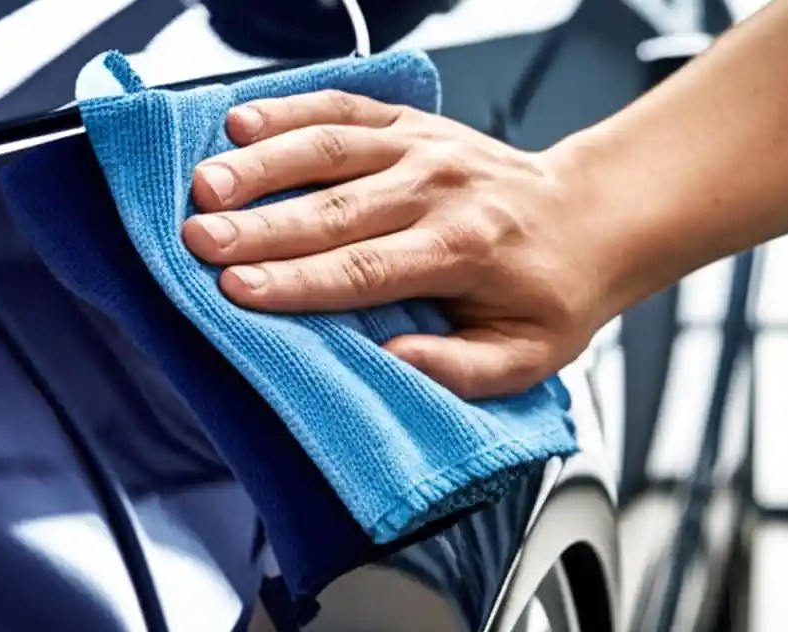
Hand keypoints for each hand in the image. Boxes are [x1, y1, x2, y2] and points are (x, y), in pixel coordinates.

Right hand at [181, 90, 616, 398]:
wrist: (590, 215)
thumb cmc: (551, 293)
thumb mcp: (529, 354)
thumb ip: (463, 369)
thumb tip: (393, 362)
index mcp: (465, 250)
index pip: (365, 269)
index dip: (298, 281)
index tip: (238, 291)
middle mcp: (439, 189)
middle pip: (335, 209)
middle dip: (259, 226)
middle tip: (197, 239)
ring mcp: (423, 146)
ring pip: (331, 149)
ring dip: (262, 164)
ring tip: (205, 181)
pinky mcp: (411, 123)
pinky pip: (344, 107)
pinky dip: (291, 109)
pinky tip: (241, 120)